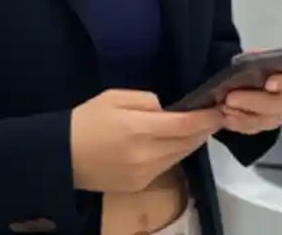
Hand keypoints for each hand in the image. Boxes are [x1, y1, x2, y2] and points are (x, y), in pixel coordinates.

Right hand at [70, 90, 221, 193]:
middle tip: (214, 115)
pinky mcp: (139, 184)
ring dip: (191, 141)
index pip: (185, 124)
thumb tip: (169, 110)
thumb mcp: (115, 97)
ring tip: (199, 127)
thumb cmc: (87, 120)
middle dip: (203, 129)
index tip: (221, 108)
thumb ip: (147, 101)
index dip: (206, 118)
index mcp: (138, 128)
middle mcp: (145, 154)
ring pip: (180, 155)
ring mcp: (143, 173)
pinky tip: (174, 143)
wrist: (61, 156)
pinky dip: (175, 153)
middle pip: (187, 142)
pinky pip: (166, 166)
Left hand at [221, 66, 281, 134]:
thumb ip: (252, 61)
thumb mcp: (253, 58)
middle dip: (254, 101)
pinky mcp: (264, 127)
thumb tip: (240, 65)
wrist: (248, 80)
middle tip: (230, 99)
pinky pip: (253, 128)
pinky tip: (224, 117)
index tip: (269, 84)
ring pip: (266, 121)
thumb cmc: (254, 66)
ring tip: (223, 107)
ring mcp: (279, 116)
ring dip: (242, 115)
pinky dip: (237, 123)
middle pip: (280, 105)